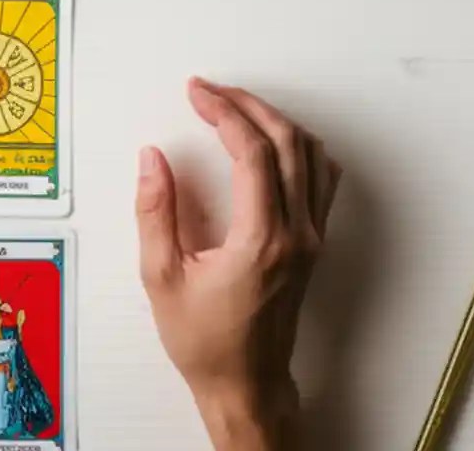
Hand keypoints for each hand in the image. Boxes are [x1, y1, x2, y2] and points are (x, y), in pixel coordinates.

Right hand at [136, 79, 341, 450]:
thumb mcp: (161, 277)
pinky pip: (321, 178)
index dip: (223, 112)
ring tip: (236, 107)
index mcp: (261, 239)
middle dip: (247, 105)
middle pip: (287, 143)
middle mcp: (296, 233)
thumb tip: (153, 160)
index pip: (252, 152)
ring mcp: (311, 238)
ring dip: (274, 121)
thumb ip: (155, 212)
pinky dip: (298, 147)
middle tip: (211, 91)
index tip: (197, 93)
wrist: (246, 382)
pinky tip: (273, 140)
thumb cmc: (206, 341)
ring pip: (311, 155)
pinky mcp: (313, 244)